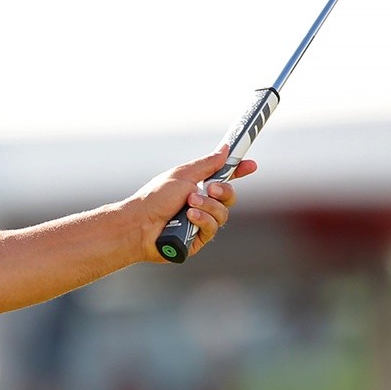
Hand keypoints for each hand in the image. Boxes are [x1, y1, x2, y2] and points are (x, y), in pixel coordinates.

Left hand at [133, 144, 256, 260]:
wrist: (139, 224)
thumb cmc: (154, 198)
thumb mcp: (183, 175)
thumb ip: (206, 164)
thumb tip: (225, 149)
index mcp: (196, 186)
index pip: (224, 178)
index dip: (238, 172)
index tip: (251, 165)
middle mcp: (200, 205)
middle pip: (229, 197)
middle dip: (224, 191)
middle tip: (211, 188)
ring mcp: (200, 223)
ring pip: (223, 213)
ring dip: (208, 206)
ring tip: (189, 204)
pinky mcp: (198, 240)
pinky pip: (212, 228)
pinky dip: (202, 220)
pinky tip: (189, 217)